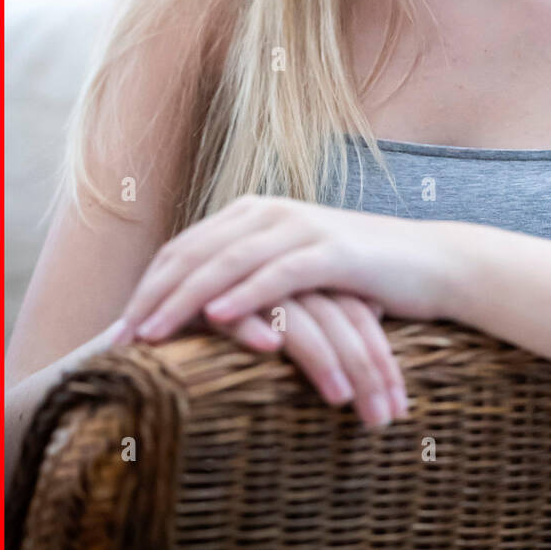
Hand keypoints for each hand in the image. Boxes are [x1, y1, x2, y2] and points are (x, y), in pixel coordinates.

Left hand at [116, 194, 459, 353]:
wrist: (430, 264)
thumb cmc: (359, 279)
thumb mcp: (296, 274)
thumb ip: (251, 279)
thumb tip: (200, 316)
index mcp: (256, 213)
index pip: (187, 248)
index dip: (150, 286)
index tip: (120, 328)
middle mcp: (272, 212)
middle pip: (196, 252)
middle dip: (155, 296)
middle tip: (123, 337)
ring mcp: (302, 227)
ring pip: (228, 262)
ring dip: (186, 299)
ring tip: (155, 333)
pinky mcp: (333, 252)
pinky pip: (279, 273)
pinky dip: (246, 294)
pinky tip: (219, 317)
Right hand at [209, 290, 407, 427]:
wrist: (162, 308)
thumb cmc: (233, 323)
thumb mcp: (287, 319)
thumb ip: (323, 316)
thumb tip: (379, 317)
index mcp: (305, 276)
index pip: (355, 312)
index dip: (380, 359)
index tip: (399, 408)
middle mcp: (281, 272)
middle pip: (335, 315)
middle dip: (365, 369)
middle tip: (384, 419)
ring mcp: (244, 281)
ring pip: (295, 317)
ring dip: (322, 357)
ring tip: (343, 399)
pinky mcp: (201, 297)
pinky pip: (230, 311)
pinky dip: (250, 326)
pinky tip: (269, 346)